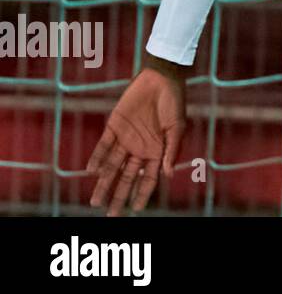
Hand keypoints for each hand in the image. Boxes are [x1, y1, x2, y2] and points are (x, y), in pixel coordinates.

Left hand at [87, 57, 185, 215]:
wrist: (161, 79)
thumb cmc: (174, 102)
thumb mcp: (178, 127)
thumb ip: (171, 150)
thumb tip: (167, 174)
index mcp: (157, 151)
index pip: (147, 179)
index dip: (141, 194)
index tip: (135, 209)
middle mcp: (139, 149)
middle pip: (127, 178)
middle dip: (118, 196)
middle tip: (110, 214)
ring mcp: (126, 139)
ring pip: (112, 167)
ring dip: (104, 183)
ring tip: (95, 201)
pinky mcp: (114, 126)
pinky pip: (103, 146)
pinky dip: (97, 158)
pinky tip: (92, 171)